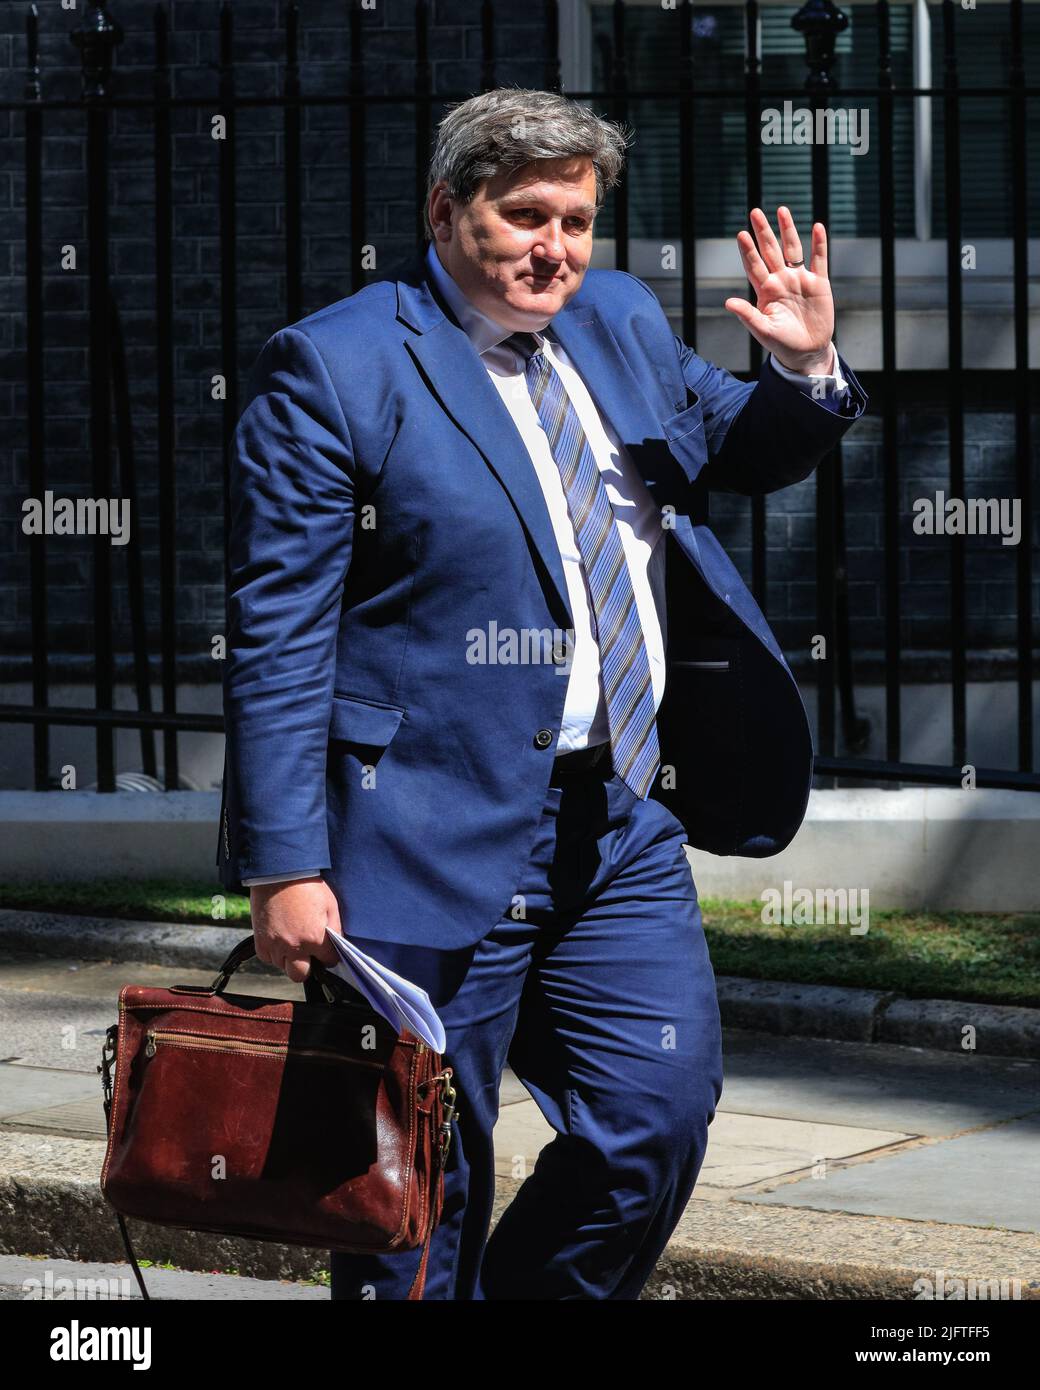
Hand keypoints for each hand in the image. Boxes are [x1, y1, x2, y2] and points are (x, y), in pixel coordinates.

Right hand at [250, 877, 342, 983]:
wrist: (279, 872)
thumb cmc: (307, 885)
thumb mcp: (330, 905)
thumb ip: (335, 929)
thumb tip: (336, 945)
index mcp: (315, 939)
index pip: (328, 962)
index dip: (329, 957)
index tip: (326, 951)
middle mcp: (294, 946)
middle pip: (301, 975)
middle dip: (307, 967)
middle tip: (308, 953)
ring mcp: (275, 945)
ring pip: (282, 967)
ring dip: (289, 959)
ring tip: (292, 941)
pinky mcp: (260, 940)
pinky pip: (267, 958)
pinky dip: (273, 953)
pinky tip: (279, 940)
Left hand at [724, 207, 834, 376]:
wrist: (807, 352)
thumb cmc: (782, 343)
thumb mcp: (763, 331)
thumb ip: (748, 315)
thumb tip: (728, 302)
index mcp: (766, 291)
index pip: (754, 266)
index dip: (748, 250)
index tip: (741, 234)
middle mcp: (781, 280)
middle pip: (771, 251)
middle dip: (763, 232)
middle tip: (754, 212)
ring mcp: (799, 280)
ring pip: (793, 249)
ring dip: (788, 230)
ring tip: (782, 210)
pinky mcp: (819, 283)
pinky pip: (819, 259)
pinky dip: (819, 244)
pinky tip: (817, 227)